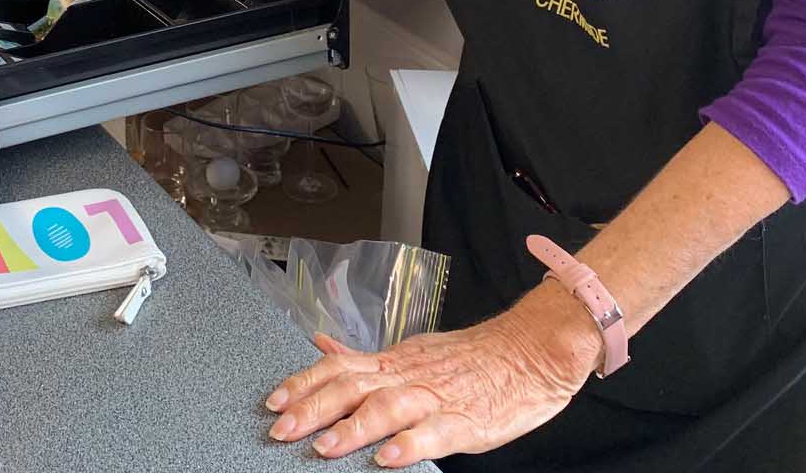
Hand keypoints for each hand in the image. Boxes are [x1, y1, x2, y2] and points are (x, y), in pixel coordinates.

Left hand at [263, 289, 599, 466]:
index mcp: (394, 362)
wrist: (532, 351)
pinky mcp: (467, 421)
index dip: (303, 383)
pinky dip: (409, 445)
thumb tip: (323, 347)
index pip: (338, 368)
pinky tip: (388, 458)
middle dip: (312, 409)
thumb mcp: (413, 351)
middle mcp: (408, 377)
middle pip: (352, 387)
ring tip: (325, 448)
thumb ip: (368, 358)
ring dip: (353, 428)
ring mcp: (437, 399)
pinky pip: (434, 433)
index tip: (273, 401)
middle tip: (280, 430)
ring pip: (387, 408)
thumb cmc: (474, 357)